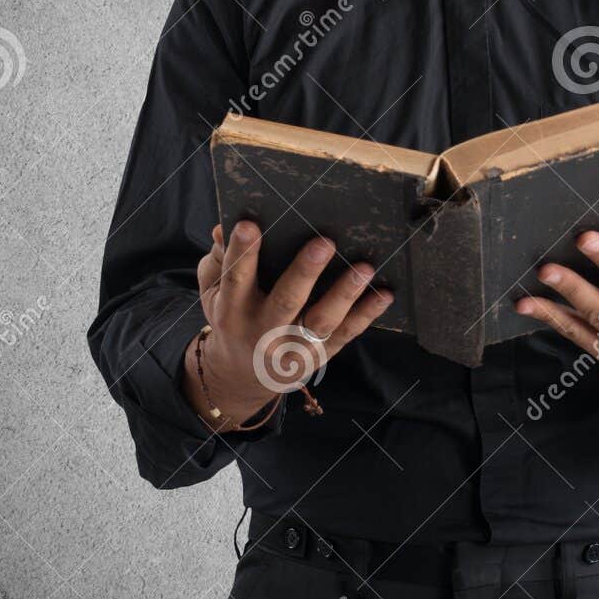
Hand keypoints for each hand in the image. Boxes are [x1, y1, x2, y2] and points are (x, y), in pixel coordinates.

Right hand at [183, 219, 393, 429]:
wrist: (242, 374)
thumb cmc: (232, 317)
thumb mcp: (213, 292)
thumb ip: (219, 260)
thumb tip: (223, 228)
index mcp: (231, 310)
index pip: (236, 279)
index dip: (242, 253)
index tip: (250, 224)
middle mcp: (262, 331)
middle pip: (285, 301)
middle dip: (305, 272)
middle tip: (324, 242)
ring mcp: (293, 347)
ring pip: (321, 320)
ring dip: (345, 293)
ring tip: (364, 268)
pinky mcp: (318, 355)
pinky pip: (345, 334)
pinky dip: (367, 315)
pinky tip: (385, 294)